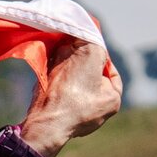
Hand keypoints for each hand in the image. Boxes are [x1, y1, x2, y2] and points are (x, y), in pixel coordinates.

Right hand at [20, 40, 119, 156]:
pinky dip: (52, 85)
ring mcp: (76, 118)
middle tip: (66, 52)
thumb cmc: (71, 93)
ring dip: (62, 72)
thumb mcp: (90, 55)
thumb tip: (83, 32)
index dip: (96, 54)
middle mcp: (97, 112)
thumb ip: (92, 41)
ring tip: (54, 63)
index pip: (108, 70)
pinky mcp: (57, 119)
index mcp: (113, 101)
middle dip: (77, 63)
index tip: (83, 46)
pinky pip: (57, 96)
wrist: (44, 124)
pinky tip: (46, 77)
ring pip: (71, 86)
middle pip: (88, 77)